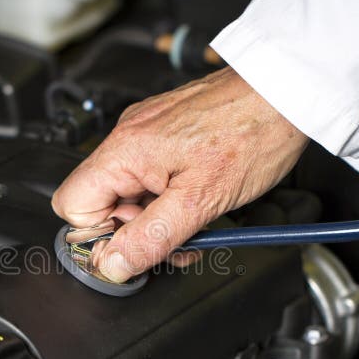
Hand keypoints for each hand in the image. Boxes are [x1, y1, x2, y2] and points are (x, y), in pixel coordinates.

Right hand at [52, 67, 308, 282]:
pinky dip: (170, 197)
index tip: (135, 248)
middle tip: (176, 240)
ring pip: (129, 193)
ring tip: (196, 221)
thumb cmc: (252, 132)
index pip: (72, 206)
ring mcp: (147, 132)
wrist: (286, 92)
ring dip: (158, 218)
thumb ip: (151, 236)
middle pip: (102, 202)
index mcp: (124, 150)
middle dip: (137, 230)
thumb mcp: (200, 201)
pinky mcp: (167, 132)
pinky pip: (151, 176)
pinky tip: (199, 201)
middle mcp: (128, 137)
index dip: (100, 235)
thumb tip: (111, 265)